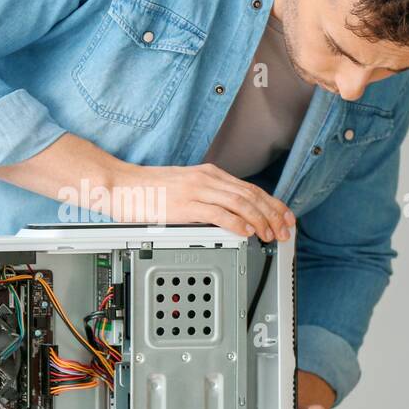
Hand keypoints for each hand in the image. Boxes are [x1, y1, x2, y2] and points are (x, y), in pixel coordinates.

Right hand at [112, 160, 294, 241]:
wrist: (122, 184)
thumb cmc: (149, 189)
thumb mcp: (185, 187)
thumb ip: (208, 197)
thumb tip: (230, 214)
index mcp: (210, 174)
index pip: (250, 189)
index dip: (273, 204)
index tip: (285, 217)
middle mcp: (207, 179)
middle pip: (251, 196)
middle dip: (272, 214)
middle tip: (285, 230)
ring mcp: (196, 190)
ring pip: (239, 203)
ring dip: (259, 220)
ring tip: (270, 234)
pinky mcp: (185, 204)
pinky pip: (217, 213)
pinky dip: (236, 223)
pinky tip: (246, 232)